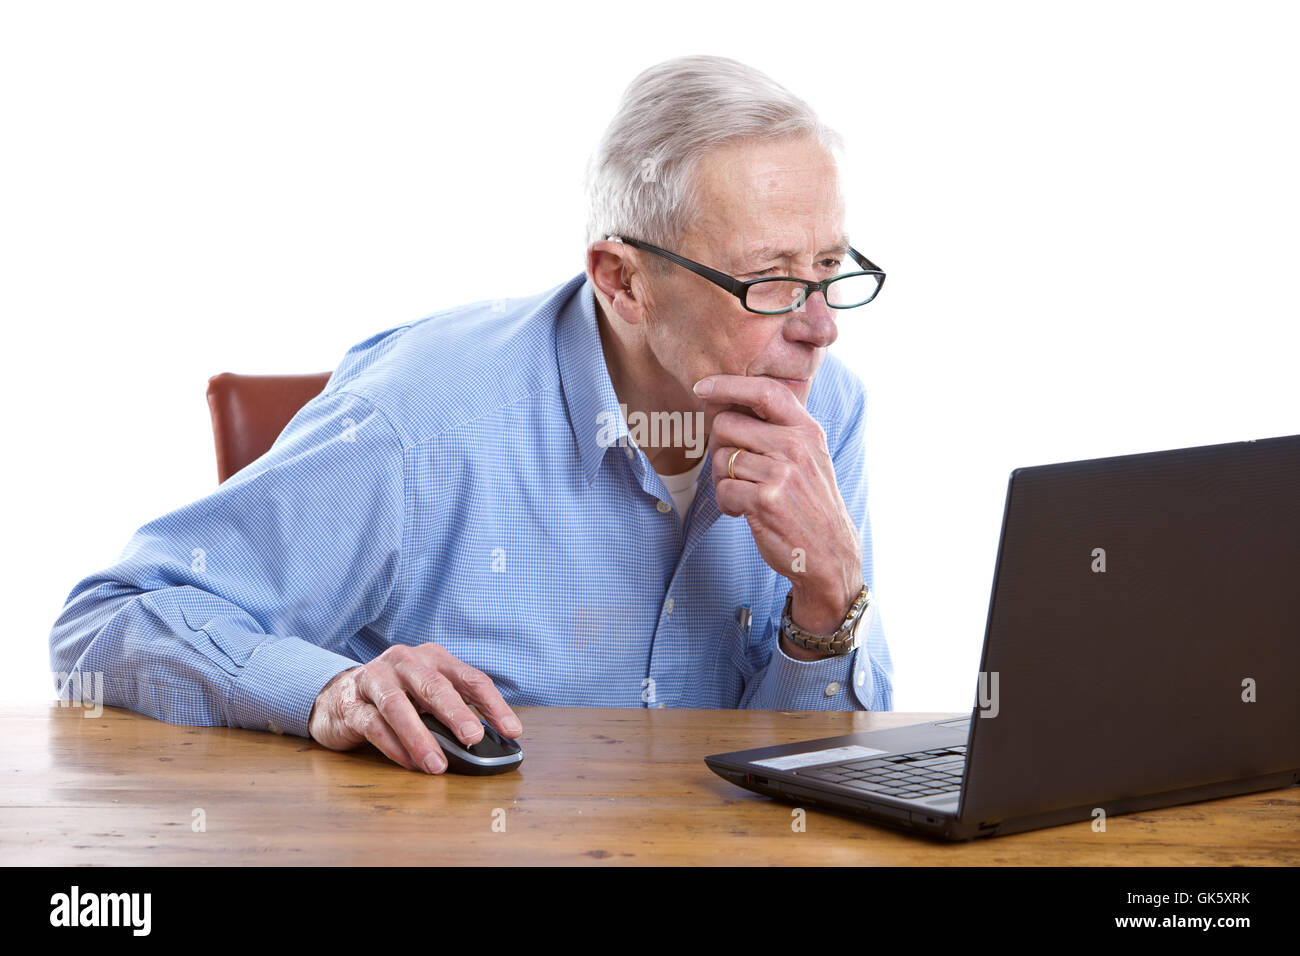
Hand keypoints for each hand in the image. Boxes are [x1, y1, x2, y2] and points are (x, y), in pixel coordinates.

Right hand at [307, 643, 521, 773]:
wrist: (337, 695)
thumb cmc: (396, 695)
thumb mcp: (428, 695)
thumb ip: (454, 710)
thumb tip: (487, 742)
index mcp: (433, 658)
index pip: (469, 678)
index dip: (493, 704)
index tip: (512, 730)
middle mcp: (405, 662)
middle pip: (434, 686)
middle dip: (456, 712)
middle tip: (474, 737)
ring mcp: (375, 679)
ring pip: (398, 706)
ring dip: (420, 737)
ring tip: (437, 764)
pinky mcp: (352, 704)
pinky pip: (373, 725)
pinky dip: (393, 746)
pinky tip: (409, 763)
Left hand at [696, 374, 862, 645]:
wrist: (831, 553)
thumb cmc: (809, 504)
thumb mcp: (808, 457)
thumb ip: (779, 430)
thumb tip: (729, 404)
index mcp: (807, 430)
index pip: (764, 391)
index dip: (728, 385)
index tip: (702, 387)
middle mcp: (796, 446)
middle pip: (727, 425)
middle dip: (718, 447)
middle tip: (730, 469)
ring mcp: (782, 472)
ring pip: (720, 459)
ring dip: (721, 481)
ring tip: (743, 495)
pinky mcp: (766, 500)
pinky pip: (723, 490)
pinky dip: (725, 504)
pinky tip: (742, 512)